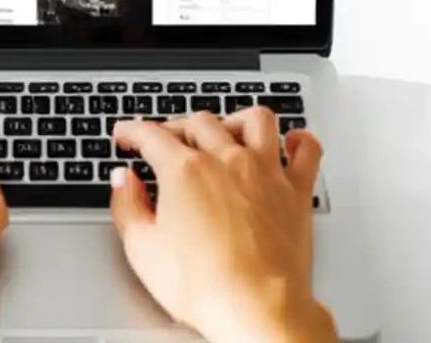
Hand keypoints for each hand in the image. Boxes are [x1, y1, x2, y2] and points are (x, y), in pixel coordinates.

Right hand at [109, 110, 335, 342]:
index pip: (151, 134)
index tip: (126, 134)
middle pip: (199, 121)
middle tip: (166, 139)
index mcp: (184, 171)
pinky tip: (290, 141)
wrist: (257, 310)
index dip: (132, 130)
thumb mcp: (142, 249)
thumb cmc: (204, 286)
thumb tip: (123, 181)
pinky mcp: (296, 192)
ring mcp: (265, 173)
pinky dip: (300, 140)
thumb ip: (127, 206)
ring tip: (224, 130)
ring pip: (254, 120)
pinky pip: (307, 150)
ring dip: (235, 119)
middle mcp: (227, 160)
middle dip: (176, 125)